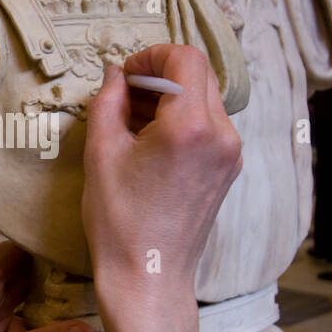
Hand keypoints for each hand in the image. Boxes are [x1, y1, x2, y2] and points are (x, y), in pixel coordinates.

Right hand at [82, 45, 241, 331]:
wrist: (148, 276)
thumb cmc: (120, 221)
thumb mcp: (101, 153)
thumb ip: (108, 102)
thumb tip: (115, 75)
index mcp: (192, 126)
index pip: (186, 58)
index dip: (152, 56)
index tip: (125, 75)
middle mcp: (222, 134)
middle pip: (199, 75)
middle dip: (160, 75)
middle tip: (125, 95)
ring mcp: (230, 153)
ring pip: (205, 99)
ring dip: (170, 97)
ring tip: (133, 121)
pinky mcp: (228, 169)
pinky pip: (209, 125)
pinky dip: (182, 120)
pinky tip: (150, 142)